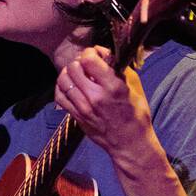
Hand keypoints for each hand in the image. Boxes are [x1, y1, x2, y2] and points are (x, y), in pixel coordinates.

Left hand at [55, 45, 155, 162]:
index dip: (90, 52)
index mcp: (113, 87)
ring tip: (77, 74)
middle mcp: (95, 97)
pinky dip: (61, 87)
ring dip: (69, 73)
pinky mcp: (77, 117)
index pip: (89, 60)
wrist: (129, 143)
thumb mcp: (135, 87)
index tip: (95, 55)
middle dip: (79, 62)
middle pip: (74, 68)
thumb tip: (104, 53)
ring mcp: (83, 108)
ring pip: (63, 80)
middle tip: (86, 65)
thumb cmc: (136, 114)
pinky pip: (60, 97)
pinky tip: (70, 85)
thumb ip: (119, 68)